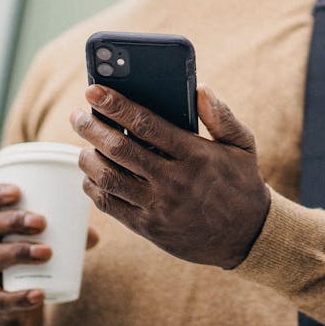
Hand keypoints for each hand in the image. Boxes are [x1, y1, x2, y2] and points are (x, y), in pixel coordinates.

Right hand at [0, 184, 99, 325]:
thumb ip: (68, 235)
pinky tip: (39, 294)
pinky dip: (20, 297)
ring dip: (19, 252)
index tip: (17, 191)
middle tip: (41, 222)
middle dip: (13, 221)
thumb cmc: (29, 261)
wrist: (14, 307)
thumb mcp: (45, 243)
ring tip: (47, 252)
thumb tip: (92, 236)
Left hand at [72, 82, 270, 268]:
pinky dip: (93, 187)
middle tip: (78, 115)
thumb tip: (200, 89)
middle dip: (91, 128)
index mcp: (195, 155)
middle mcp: (174, 180)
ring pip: (108, 178)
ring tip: (85, 146)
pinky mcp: (148, 227)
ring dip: (88, 158)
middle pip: (119, 149)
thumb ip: (221, 116)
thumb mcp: (243, 145)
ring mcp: (159, 206)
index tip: (94, 90)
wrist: (246, 236)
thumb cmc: (241, 183)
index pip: (146, 124)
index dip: (115, 105)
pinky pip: (109, 205)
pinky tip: (92, 174)